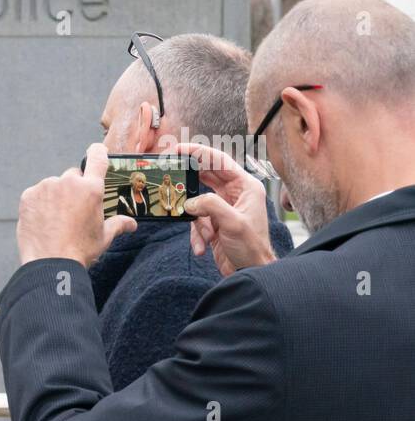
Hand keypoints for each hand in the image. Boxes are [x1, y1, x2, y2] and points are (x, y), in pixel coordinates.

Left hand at [17, 143, 136, 266]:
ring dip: (55, 197)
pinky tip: (42, 222)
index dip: (97, 152)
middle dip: (74, 188)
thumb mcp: (104, 237)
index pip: (97, 157)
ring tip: (56, 221)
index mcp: (91, 188)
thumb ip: (118, 224)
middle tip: (73, 210)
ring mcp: (46, 187)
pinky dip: (38, 204)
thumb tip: (132, 224)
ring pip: (53, 186)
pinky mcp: (28, 196)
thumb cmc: (80, 250)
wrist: (50, 263)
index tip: (96, 151)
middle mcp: (69, 182)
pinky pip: (36, 195)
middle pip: (73, 176)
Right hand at [176, 142, 277, 276]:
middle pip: (206, 177)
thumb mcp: (233, 223)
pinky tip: (202, 246)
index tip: (179, 149)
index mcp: (245, 186)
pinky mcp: (214, 222)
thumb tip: (190, 202)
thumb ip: (211, 206)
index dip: (199, 152)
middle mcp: (235, 193)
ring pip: (198, 202)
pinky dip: (196, 234)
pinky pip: (197, 221)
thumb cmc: (251, 247)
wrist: (250, 271)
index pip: (219, 161)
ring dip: (196, 219)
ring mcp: (223, 208)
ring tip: (205, 233)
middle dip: (189, 181)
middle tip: (170, 173)